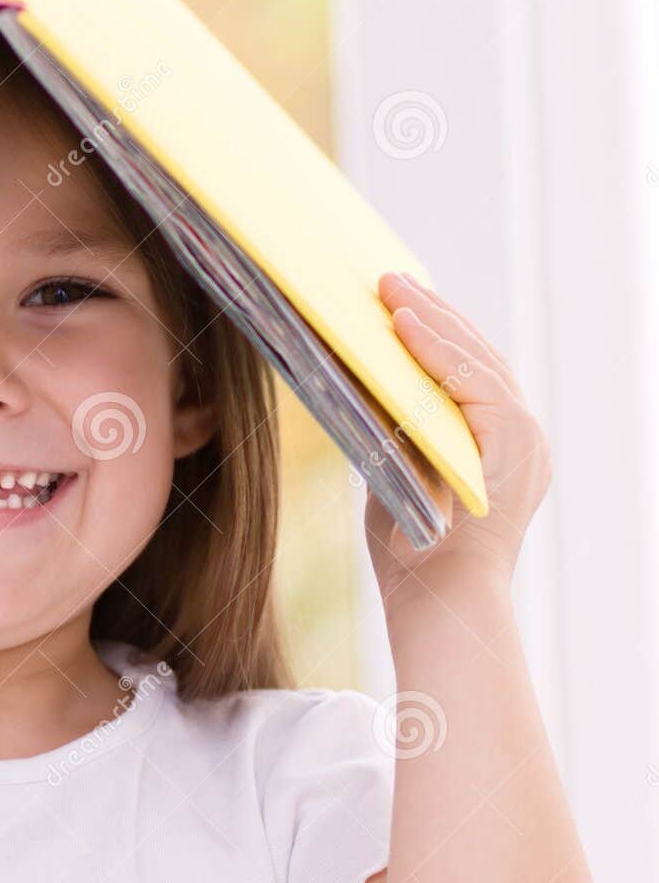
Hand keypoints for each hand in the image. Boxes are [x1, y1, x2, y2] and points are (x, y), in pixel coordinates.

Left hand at [364, 271, 550, 603]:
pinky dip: (438, 350)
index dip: (435, 335)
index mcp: (499, 449)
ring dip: (431, 320)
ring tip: (389, 288)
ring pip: (477, 361)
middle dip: (432, 314)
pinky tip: (404, 324)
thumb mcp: (395, 478)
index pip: (470, 376)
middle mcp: (522, 439)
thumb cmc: (411, 557)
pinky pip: (474, 381)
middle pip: (477, 358)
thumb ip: (393, 434)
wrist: (439, 603)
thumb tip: (359, 383)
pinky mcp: (514, 442)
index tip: (400, 301)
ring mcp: (524, 439)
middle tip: (388, 279)